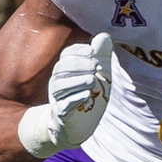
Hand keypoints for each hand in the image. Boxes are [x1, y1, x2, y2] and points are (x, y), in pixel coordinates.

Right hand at [17, 33, 113, 157]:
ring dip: (77, 81)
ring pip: (60, 86)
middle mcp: (58, 82)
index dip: (78, 51)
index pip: (66, 54)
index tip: (93, 53)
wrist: (79, 126)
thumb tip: (103, 36)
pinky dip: (75, 98)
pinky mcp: (62, 114)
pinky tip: (87, 95)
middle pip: (61, 68)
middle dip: (79, 65)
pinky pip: (64, 105)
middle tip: (95, 67)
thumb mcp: (99, 74)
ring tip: (92, 81)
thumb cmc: (88, 96)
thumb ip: (102, 55)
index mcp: (66, 69)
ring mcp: (58, 99)